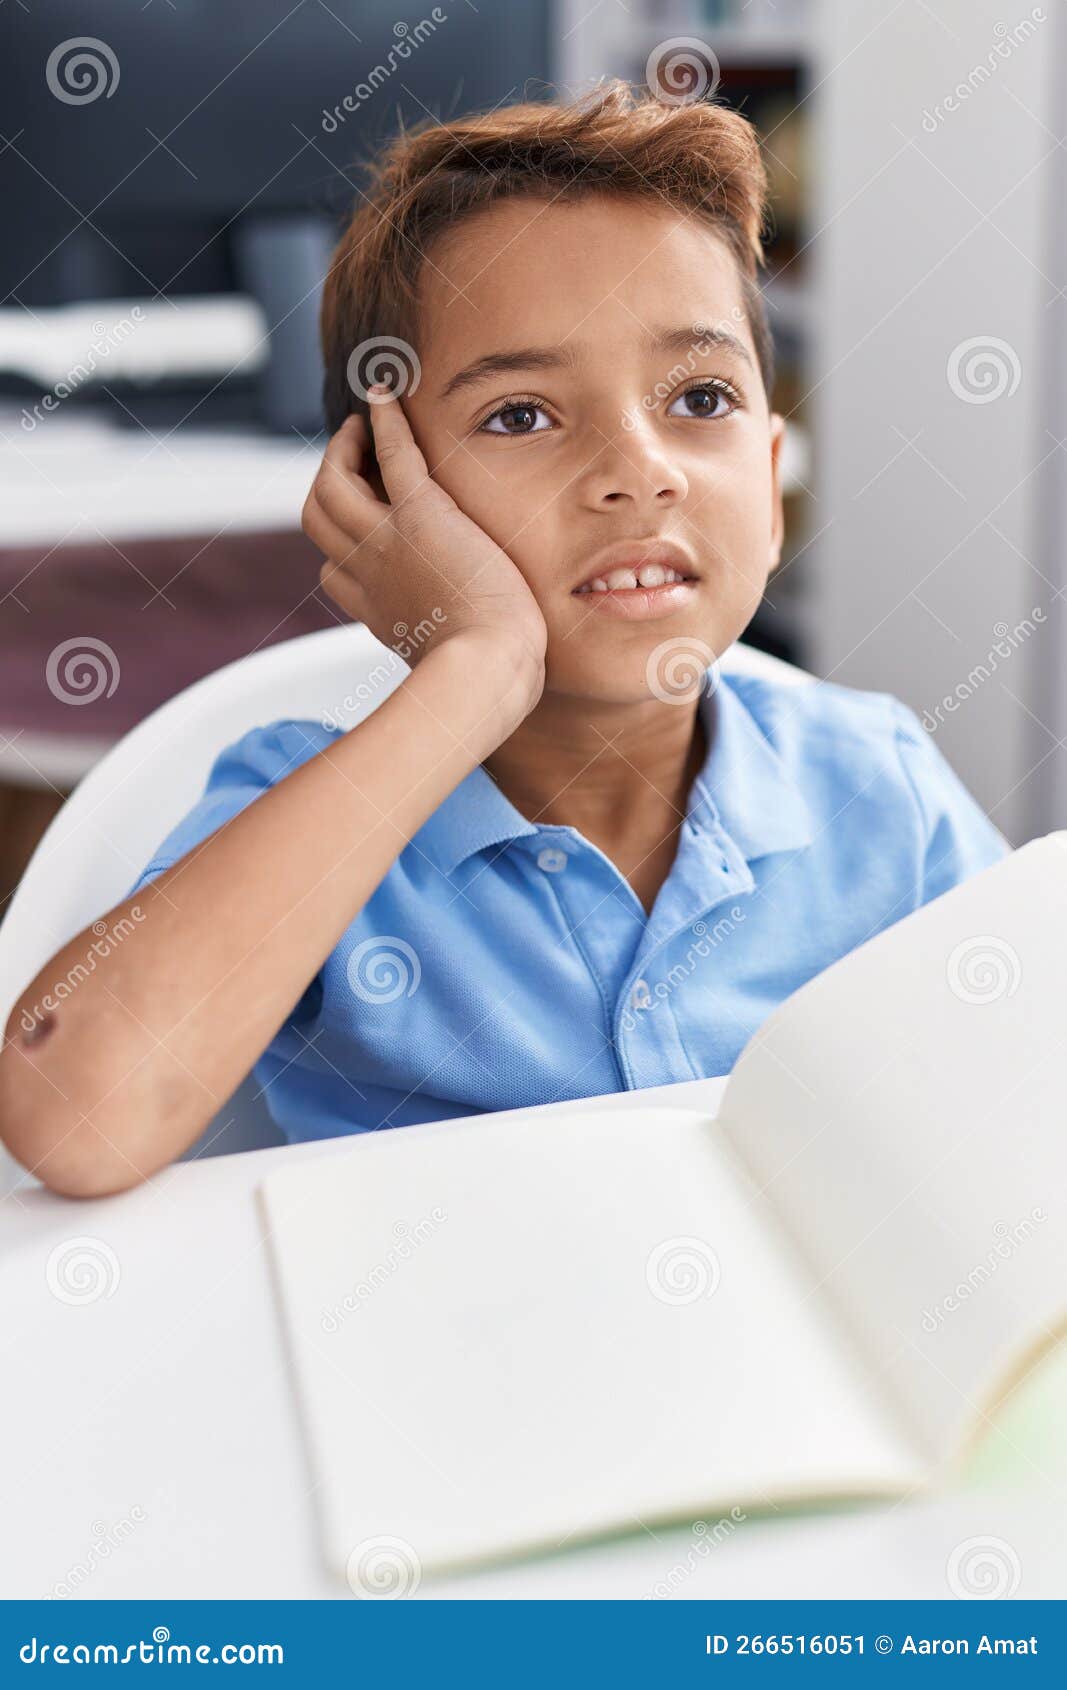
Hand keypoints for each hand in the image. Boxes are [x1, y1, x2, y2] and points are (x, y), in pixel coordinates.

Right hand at [302, 388, 546, 713]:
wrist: (490, 669)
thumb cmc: (489, 679)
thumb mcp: (454, 668)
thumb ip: (452, 652)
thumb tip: (477, 663)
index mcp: (376, 611)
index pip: (333, 572)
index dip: (338, 545)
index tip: (362, 526)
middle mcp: (368, 573)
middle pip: (317, 517)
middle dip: (328, 482)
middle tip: (352, 455)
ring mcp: (386, 542)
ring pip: (334, 483)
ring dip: (345, 447)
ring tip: (362, 424)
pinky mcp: (421, 515)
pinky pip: (392, 453)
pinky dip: (384, 420)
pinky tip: (384, 394)